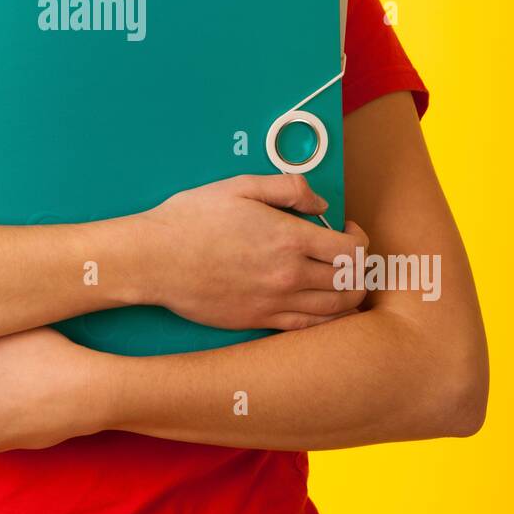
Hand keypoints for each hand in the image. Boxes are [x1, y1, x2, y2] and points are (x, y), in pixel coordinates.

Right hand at [135, 172, 369, 331]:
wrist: (155, 259)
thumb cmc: (192, 219)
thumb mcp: (240, 185)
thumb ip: (288, 187)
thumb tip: (320, 204)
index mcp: (288, 238)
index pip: (351, 249)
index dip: (358, 238)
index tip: (347, 229)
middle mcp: (288, 274)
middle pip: (351, 281)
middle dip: (359, 266)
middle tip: (348, 255)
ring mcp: (274, 302)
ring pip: (336, 309)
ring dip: (349, 294)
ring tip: (340, 279)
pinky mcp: (258, 320)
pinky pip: (308, 327)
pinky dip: (327, 319)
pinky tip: (323, 305)